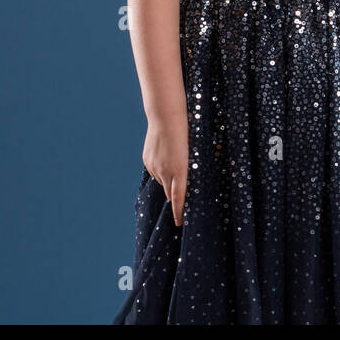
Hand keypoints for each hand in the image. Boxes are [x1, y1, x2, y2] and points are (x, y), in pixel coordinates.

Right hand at [142, 112, 188, 226]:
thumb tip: (184, 184)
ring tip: (174, 164)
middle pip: (170, 193)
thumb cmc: (186, 133)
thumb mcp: (191, 154)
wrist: (166, 116)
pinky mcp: (147, 160)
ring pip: (162, 182)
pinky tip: (165, 158)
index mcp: (180, 171)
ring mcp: (155, 166)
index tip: (178, 223)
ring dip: (168, 179)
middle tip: (181, 196)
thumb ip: (186, 171)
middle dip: (175, 196)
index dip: (178, 212)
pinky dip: (161, 170)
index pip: (178, 198)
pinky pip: (155, 172)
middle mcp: (165, 171)